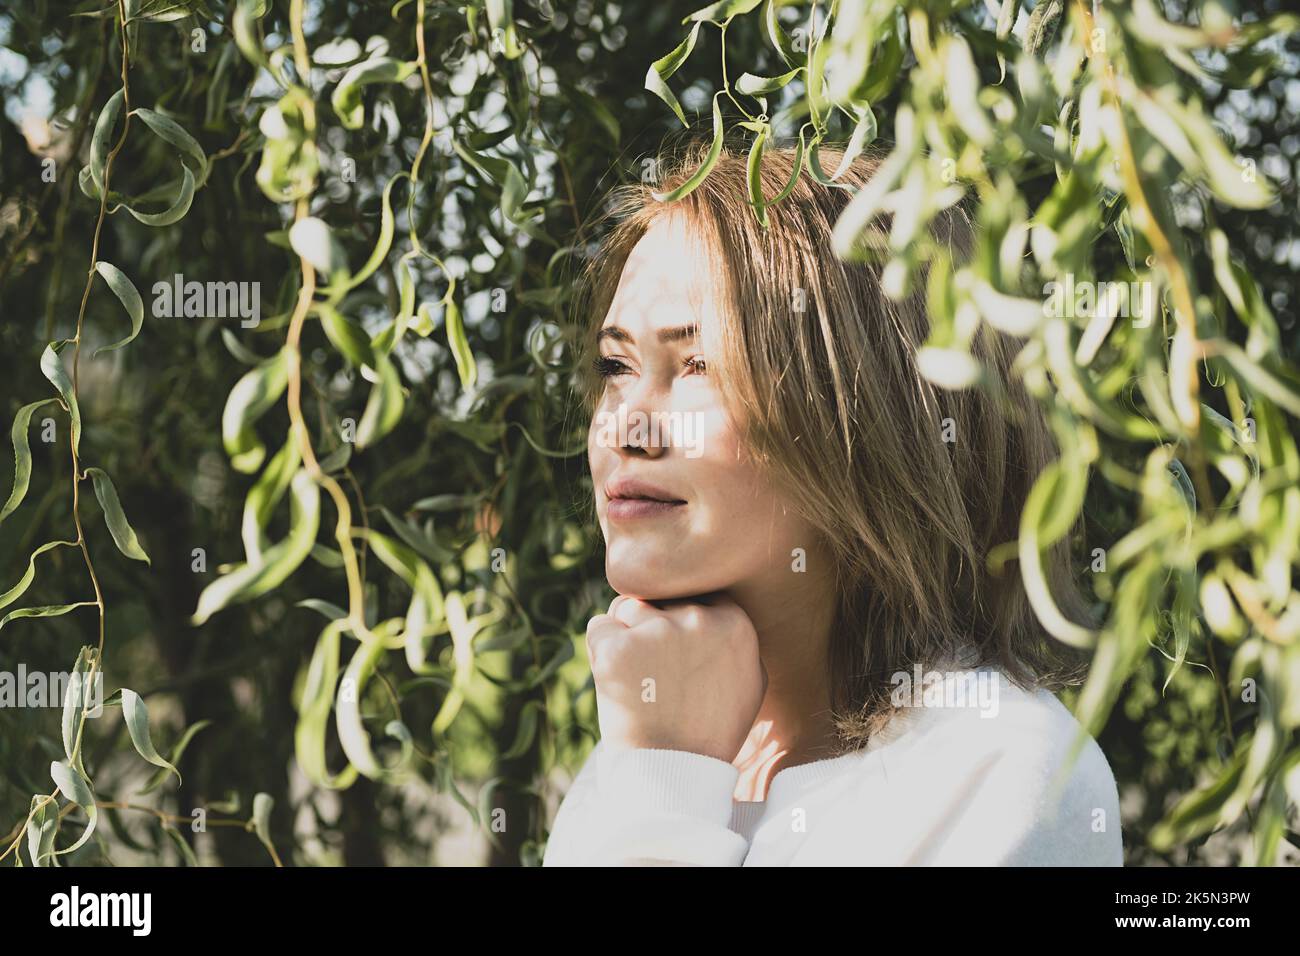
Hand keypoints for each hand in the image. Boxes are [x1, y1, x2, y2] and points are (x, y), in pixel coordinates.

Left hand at [585, 592, 766, 763]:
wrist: (672, 772)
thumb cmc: (711, 731)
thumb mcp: (749, 685)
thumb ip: (738, 642)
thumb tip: (719, 609)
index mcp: (734, 623)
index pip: (695, 594)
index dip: (680, 619)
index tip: (677, 650)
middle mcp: (697, 619)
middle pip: (659, 598)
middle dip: (652, 625)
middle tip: (655, 672)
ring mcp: (655, 631)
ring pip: (626, 607)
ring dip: (625, 634)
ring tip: (637, 679)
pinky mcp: (616, 648)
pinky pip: (598, 627)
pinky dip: (600, 651)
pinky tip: (617, 682)